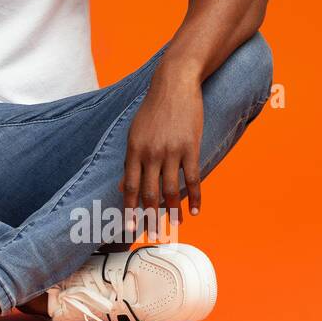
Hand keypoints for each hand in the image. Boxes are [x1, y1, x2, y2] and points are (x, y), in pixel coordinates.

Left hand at [122, 64, 203, 233]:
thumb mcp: (135, 133)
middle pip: (150, 193)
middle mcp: (150, 153)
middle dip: (151, 217)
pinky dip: (195, 197)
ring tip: (176, 225)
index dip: (130, 209)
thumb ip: (131, 160)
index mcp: (133, 150)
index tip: (130, 228)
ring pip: (171, 189)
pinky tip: (196, 211)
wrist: (174, 84)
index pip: (130, 187)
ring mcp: (171, 151)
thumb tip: (124, 186)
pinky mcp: (191, 148)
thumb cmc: (153, 110)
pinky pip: (193, 179)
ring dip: (173, 211)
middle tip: (153, 235)